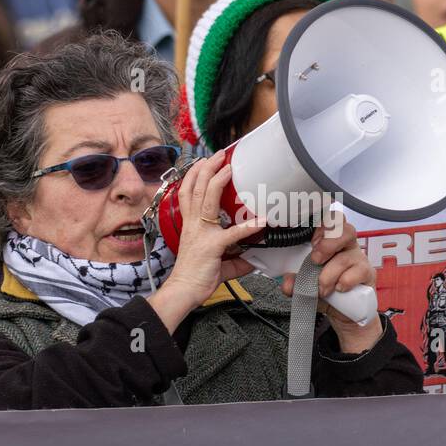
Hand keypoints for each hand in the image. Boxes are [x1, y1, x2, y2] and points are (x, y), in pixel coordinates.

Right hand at [147, 155, 260, 331]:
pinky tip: (262, 221)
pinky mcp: (212, 246)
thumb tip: (253, 259)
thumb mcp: (217, 263)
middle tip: (218, 155)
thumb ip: (236, 259)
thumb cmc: (195, 276)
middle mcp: (193, 224)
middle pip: (196, 188)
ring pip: (205, 198)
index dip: (195, 176)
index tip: (203, 163)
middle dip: (206, 168)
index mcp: (190, 224)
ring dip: (216, 179)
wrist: (183, 291)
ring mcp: (201, 233)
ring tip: (226, 165)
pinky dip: (249, 227)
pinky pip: (233, 233)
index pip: (189, 193)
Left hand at [282, 216, 380, 353]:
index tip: (311, 241)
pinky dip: (344, 281)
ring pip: (345, 255)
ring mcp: (358, 256)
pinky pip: (358, 271)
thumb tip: (287, 283)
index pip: (329, 218)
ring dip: (330, 273)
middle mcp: (345, 244)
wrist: (343, 312)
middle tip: (316, 260)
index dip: (321, 223)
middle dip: (327, 243)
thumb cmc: (325, 289)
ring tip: (323, 288)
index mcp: (328, 239)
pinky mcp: (367, 272)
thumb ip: (294, 283)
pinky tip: (339, 289)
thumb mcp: (305, 287)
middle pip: (344, 226)